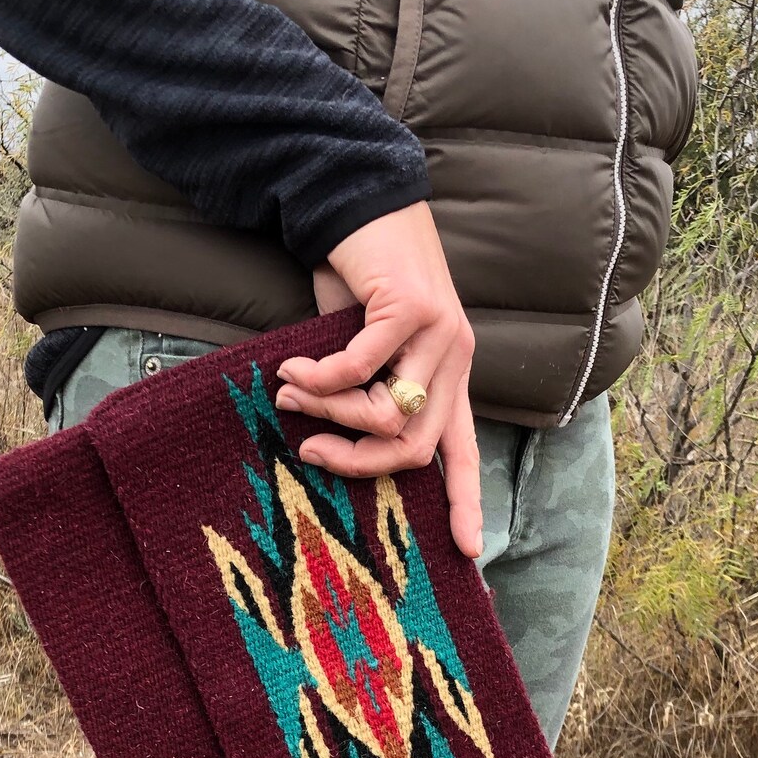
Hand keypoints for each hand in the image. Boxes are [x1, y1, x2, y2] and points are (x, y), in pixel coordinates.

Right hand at [276, 202, 482, 558]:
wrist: (358, 208)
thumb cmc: (356, 284)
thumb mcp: (360, 351)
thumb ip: (358, 395)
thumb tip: (328, 442)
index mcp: (449, 378)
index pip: (462, 452)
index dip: (466, 502)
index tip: (468, 550)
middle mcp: (456, 360)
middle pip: (414, 447)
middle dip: (356, 462)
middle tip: (310, 454)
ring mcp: (442, 335)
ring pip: (388, 412)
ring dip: (328, 413)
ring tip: (290, 395)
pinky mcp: (414, 309)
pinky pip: (360, 370)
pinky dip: (318, 377)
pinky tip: (290, 368)